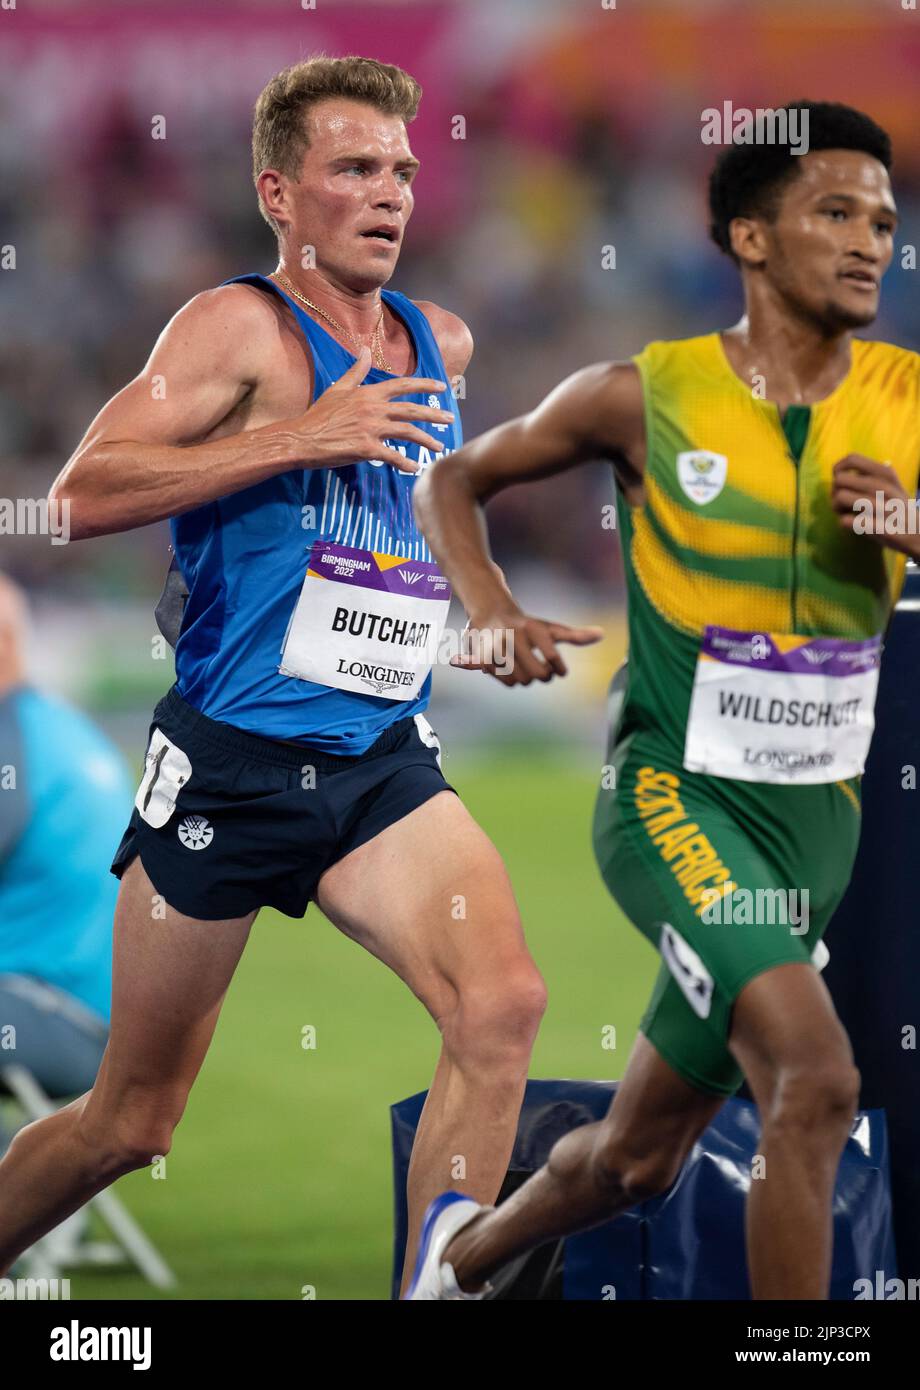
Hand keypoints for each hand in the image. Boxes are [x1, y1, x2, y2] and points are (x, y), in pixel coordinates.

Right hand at [294, 348, 454, 472]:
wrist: (302, 437)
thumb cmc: (319, 414)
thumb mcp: (338, 388)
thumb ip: (357, 371)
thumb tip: (366, 351)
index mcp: (369, 394)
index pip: (403, 385)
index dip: (424, 385)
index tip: (442, 386)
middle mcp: (374, 409)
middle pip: (412, 411)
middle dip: (434, 415)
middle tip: (450, 419)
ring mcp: (371, 429)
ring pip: (408, 433)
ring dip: (426, 440)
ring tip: (440, 446)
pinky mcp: (366, 449)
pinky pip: (394, 457)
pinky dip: (406, 463)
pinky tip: (415, 468)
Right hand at [452, 606, 603, 685]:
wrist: (489, 610)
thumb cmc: (527, 624)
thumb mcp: (551, 628)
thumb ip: (575, 635)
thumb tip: (601, 634)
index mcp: (534, 628)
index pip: (553, 659)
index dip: (558, 669)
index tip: (559, 670)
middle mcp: (515, 636)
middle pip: (537, 675)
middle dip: (543, 676)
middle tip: (542, 671)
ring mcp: (498, 647)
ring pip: (521, 681)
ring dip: (525, 679)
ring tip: (523, 667)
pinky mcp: (484, 657)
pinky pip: (504, 681)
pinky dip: (507, 679)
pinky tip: (504, 667)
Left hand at [831, 454, 918, 556]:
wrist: (919, 534)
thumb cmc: (898, 508)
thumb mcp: (892, 484)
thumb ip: (871, 474)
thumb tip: (841, 468)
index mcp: (886, 473)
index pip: (852, 459)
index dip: (838, 469)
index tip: (839, 480)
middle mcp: (884, 487)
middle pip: (840, 480)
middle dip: (834, 491)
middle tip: (841, 502)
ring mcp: (881, 507)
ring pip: (840, 497)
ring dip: (836, 507)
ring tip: (844, 513)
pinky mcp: (875, 527)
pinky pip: (845, 520)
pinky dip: (844, 522)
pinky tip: (852, 525)